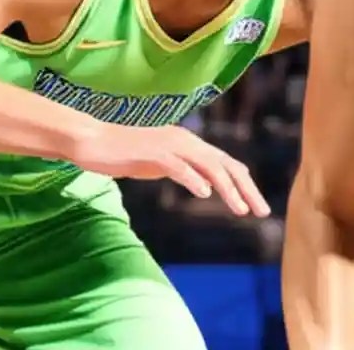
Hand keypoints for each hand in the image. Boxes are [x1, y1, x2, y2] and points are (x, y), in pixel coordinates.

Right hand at [69, 124, 269, 216]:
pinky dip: (193, 178)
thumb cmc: (124, 154)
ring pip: (208, 166)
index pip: (226, 163)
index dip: (244, 184)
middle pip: (225, 165)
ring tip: (241, 209)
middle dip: (246, 189)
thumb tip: (206, 183)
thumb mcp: (162, 163)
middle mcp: (186, 141)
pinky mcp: (152, 153)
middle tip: (262, 212)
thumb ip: (184, 169)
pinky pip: (178, 166)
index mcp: (190, 144)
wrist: (92, 141)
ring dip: (227, 188)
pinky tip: (204, 193)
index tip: (257, 206)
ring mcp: (170, 146)